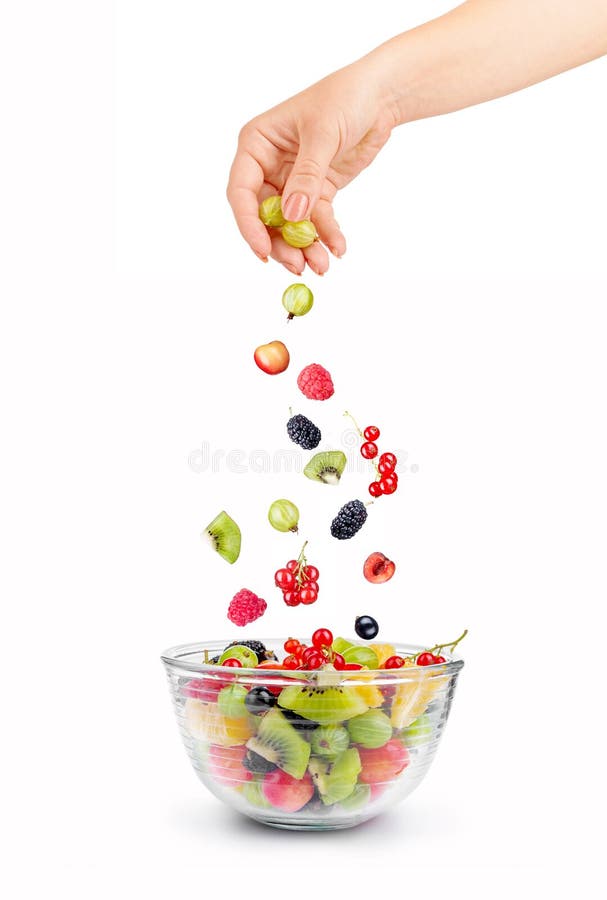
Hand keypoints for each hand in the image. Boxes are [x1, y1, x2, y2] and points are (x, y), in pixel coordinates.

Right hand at [227, 61, 397, 274]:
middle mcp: (269, 164)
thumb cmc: (346, 97)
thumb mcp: (323, 134)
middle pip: (264, 215)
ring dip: (303, 246)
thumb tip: (292, 214)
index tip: (263, 251)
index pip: (242, 191)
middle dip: (280, 242)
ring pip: (289, 223)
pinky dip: (325, 235)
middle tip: (298, 265)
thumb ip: (307, 176)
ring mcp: (293, 180)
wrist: (381, 95)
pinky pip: (316, 220)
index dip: (249, 224)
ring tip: (321, 265)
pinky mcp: (317, 191)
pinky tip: (337, 248)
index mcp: (257, 143)